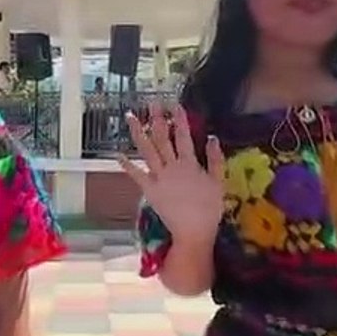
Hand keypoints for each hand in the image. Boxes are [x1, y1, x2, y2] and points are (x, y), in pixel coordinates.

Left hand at [117, 101, 224, 245]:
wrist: (194, 232)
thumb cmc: (209, 208)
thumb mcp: (218, 182)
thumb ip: (215, 159)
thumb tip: (212, 137)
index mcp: (189, 164)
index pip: (183, 136)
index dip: (179, 119)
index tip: (174, 104)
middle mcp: (171, 168)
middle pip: (162, 139)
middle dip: (157, 119)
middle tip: (153, 103)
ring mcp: (158, 178)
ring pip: (146, 151)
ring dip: (138, 132)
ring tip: (130, 117)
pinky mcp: (149, 190)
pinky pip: (136, 175)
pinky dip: (127, 165)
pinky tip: (118, 154)